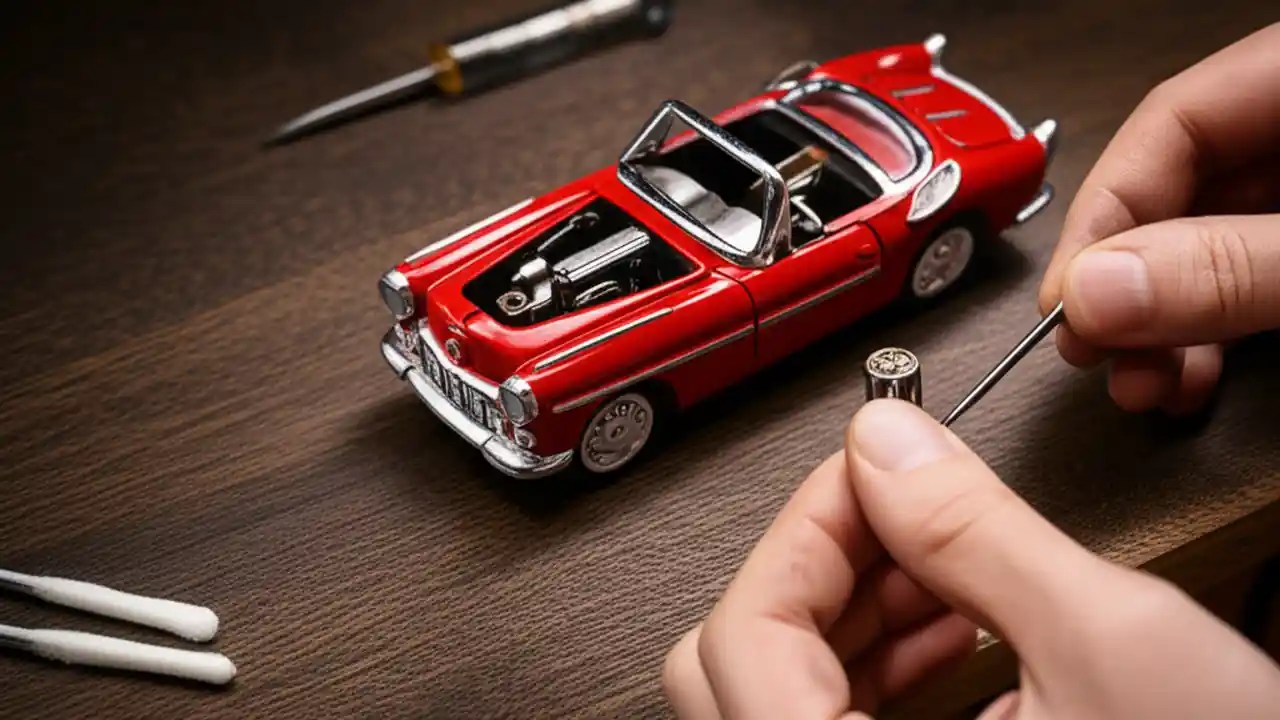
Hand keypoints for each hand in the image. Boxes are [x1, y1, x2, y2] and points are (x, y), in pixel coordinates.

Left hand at [663, 400, 1279, 717]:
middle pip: (741, 664)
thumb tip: (886, 446)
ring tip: (934, 565)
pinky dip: (878, 674)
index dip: (806, 529)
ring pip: (781, 697)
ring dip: (851, 614)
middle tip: (899, 511)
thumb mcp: (1113, 648)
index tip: (867, 472)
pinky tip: (951, 630)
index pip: (744, 638)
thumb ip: (977, 535)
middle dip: (826, 567)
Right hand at [1039, 23, 1279, 413]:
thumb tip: (1096, 292)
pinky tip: (1189, 378)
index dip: (1104, 216)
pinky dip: (1212, 334)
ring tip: (1140, 387)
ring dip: (1161, 327)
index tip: (1068, 305)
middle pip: (1179, 191)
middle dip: (1130, 288)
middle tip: (1095, 352)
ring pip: (1207, 244)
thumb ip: (1230, 267)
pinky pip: (1248, 276)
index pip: (1167, 123)